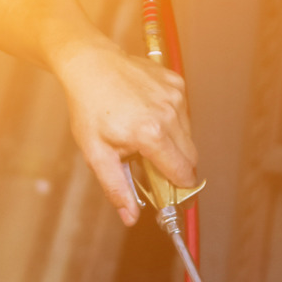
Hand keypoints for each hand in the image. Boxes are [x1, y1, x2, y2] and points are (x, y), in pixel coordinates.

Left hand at [55, 38, 197, 225]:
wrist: (90, 64)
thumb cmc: (90, 106)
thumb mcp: (96, 153)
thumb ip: (116, 188)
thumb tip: (130, 217)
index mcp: (150, 134)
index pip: (183, 173)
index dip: (179, 188)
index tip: (171, 194)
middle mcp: (168, 114)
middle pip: (191, 157)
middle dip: (176, 167)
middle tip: (152, 166)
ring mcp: (175, 97)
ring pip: (188, 136)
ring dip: (173, 143)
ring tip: (144, 135)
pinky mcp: (176, 84)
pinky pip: (183, 113)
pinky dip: (171, 120)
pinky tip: (147, 113)